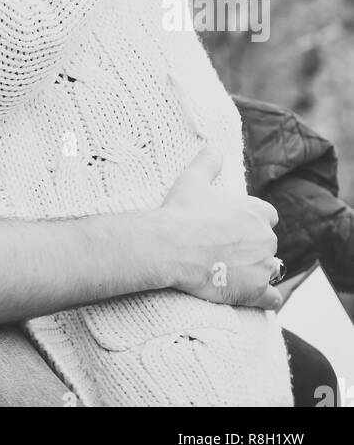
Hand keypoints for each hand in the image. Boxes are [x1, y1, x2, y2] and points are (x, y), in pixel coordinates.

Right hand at [156, 145, 281, 309]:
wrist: (172, 246)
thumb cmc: (182, 211)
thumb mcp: (193, 179)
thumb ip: (208, 161)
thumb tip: (214, 146)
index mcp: (256, 211)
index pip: (268, 216)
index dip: (254, 221)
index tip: (237, 227)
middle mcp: (266, 238)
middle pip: (268, 243)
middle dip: (254, 247)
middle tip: (229, 251)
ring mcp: (263, 266)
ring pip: (271, 269)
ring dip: (259, 271)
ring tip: (237, 274)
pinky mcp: (256, 290)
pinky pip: (273, 298)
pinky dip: (269, 298)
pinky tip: (260, 298)